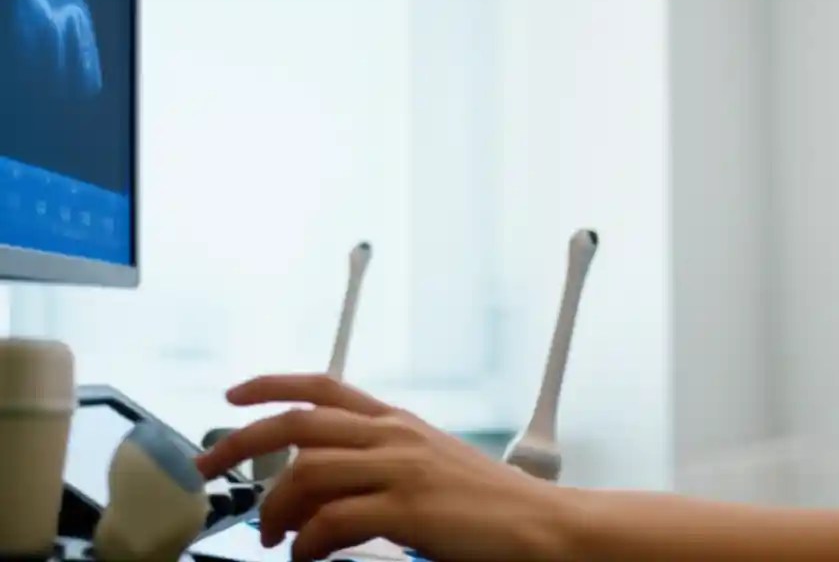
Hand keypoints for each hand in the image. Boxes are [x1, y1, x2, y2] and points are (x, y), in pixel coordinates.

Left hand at [196, 375, 571, 561]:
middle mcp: (394, 436)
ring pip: (306, 474)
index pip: (323, 386)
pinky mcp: (406, 510)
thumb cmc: (488, 504)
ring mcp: (400, 470)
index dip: (271, 384)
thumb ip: (378, 463)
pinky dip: (306, 542)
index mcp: (398, 422)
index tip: (234, 395)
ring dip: (273, 509)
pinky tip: (306, 554)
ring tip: (271, 537)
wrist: (540, 526)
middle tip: (208, 468)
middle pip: (298, 423)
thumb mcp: (429, 466)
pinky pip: (330, 522)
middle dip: (240, 443)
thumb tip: (318, 487)